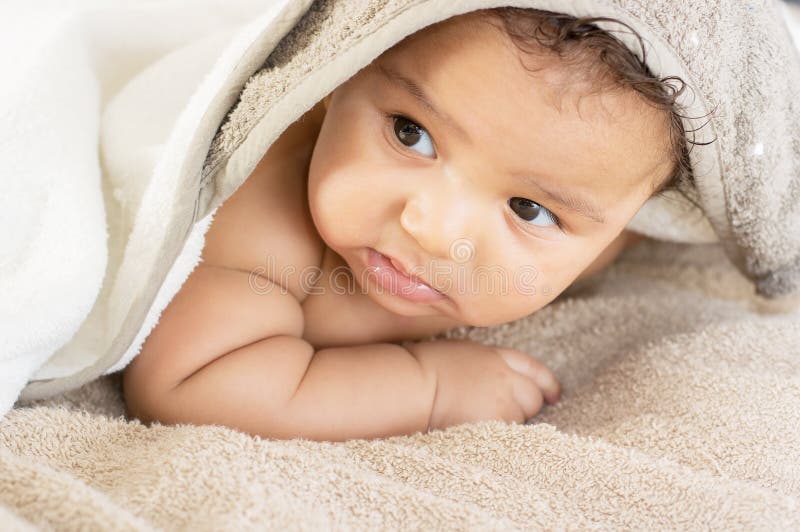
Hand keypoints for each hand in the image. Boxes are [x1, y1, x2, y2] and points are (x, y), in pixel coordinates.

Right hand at [406, 338, 560, 430]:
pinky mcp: (494, 423)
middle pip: (533, 397)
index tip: (553, 394)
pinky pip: (507, 433)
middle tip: (505, 412)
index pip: (533, 369)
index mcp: (495, 356)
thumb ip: (486, 363)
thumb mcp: (461, 352)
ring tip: (481, 420)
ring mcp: (502, 401)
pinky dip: (500, 434)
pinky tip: (482, 433)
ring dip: (509, 421)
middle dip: (526, 406)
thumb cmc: (425, 367)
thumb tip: (498, 378)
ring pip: (520, 417)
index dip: (546, 383)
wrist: (414, 384)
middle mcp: (505, 377)